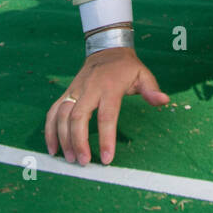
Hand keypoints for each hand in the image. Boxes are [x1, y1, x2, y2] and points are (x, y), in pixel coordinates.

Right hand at [45, 47, 169, 165]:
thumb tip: (164, 101)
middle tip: (84, 162)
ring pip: (62, 115)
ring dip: (63, 139)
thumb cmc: (126, 67)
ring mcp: (75, 90)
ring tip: (69, 159)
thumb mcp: (142, 74)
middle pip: (79, 117)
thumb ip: (151, 89)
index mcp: (110, 87)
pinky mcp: (66, 93)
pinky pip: (52, 112)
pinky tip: (52, 148)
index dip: (106, 138)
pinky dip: (49, 130)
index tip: (107, 158)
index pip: (106, 115)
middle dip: (79, 141)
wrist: (106, 49)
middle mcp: (89, 88)